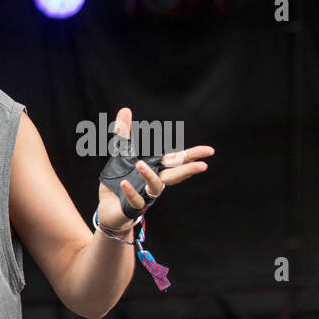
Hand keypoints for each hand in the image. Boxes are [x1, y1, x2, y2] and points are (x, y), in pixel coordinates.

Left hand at [97, 106, 212, 231]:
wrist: (109, 208)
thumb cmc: (120, 181)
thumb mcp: (120, 155)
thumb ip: (123, 134)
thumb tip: (125, 110)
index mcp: (156, 169)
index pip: (177, 161)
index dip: (192, 156)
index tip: (209, 151)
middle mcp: (155, 182)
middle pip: (175, 175)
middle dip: (189, 170)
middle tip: (203, 166)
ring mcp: (146, 196)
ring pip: (155, 186)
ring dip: (149, 175)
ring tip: (140, 164)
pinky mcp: (134, 207)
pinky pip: (135, 199)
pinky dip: (131, 191)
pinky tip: (125, 183)